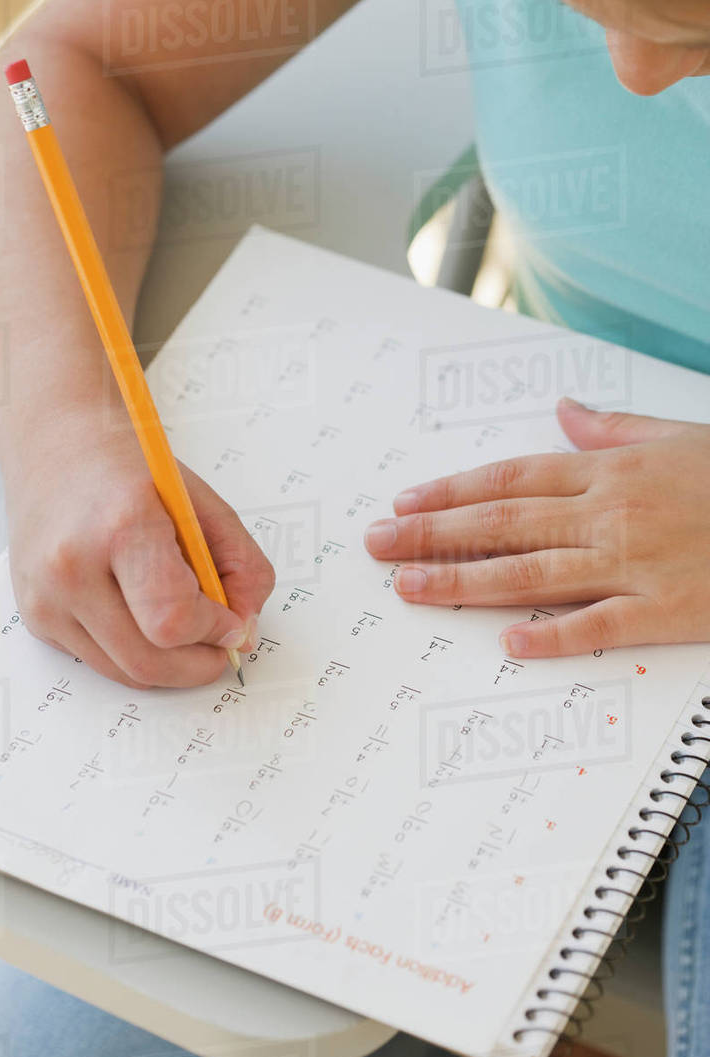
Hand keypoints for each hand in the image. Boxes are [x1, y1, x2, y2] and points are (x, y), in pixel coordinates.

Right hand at [6, 410, 274, 687]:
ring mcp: (45, 596)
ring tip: (187, 628)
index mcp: (122, 527)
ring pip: (123, 672)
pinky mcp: (35, 616)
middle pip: (147, 662)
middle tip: (220, 646)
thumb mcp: (204, 506)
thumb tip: (244, 633)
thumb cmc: (133, 473)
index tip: (233, 624)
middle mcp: (72, 566)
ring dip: (168, 665)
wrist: (58, 448)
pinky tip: (139, 610)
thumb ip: (242, 567)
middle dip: (197, 664)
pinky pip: (99, 660)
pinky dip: (132, 650)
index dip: (215, 632)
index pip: (173, 619)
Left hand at [364, 398, 709, 657]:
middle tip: (376, 545)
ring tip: (410, 587)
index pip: (510, 479)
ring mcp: (636, 562)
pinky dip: (554, 636)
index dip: (450, 493)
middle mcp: (610, 513)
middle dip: (431, 535)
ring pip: (532, 572)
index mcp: (610, 471)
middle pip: (502, 522)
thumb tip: (565, 411)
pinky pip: (602, 625)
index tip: (404, 504)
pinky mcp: (669, 609)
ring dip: (464, 581)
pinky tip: (508, 645)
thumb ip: (614, 429)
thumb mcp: (679, 436)